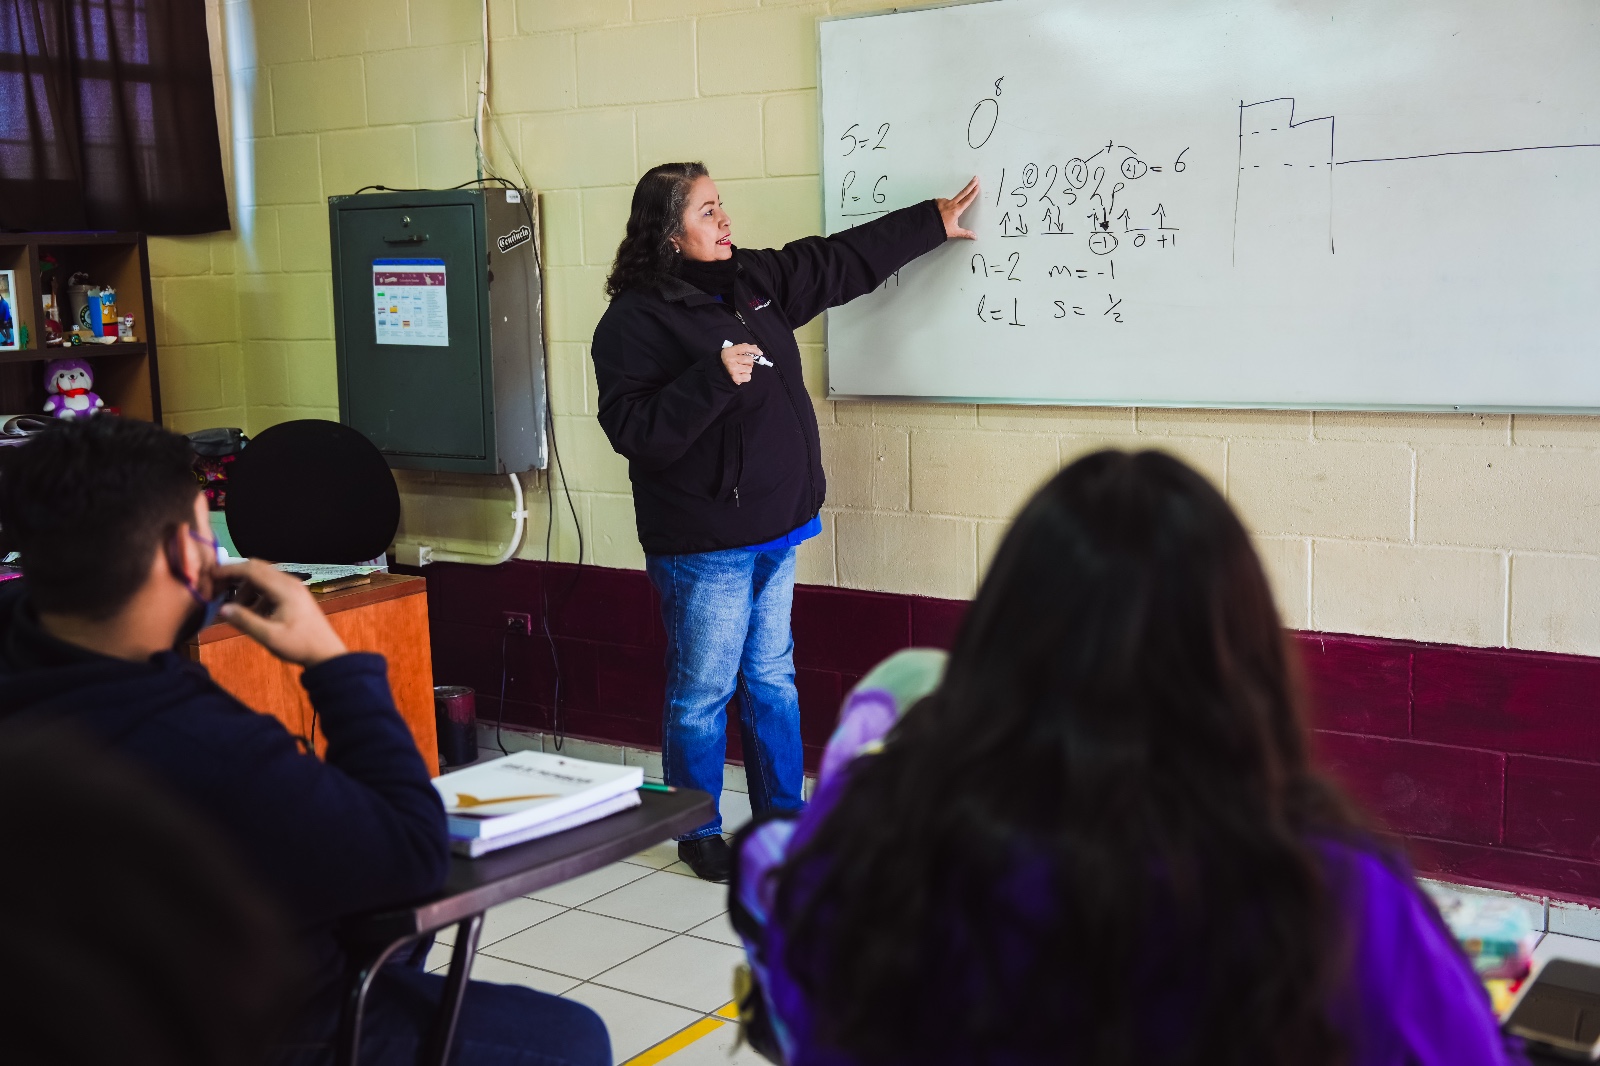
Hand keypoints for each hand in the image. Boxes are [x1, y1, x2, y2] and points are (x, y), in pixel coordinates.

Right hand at [216, 559, 348, 667]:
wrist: (326, 653)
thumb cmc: (299, 645)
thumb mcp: (269, 636)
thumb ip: (245, 621)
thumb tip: (222, 608)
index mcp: (284, 589)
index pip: (251, 570)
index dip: (229, 570)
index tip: (211, 576)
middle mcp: (289, 582)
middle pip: (257, 568)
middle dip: (235, 577)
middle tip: (218, 590)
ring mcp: (294, 587)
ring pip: (263, 577)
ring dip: (247, 588)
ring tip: (238, 609)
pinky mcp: (295, 594)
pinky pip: (271, 586)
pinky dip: (258, 594)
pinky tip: (254, 613)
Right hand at [720, 343, 760, 385]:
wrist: (716, 373)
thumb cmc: (726, 362)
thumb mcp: (731, 352)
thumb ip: (742, 349)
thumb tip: (755, 347)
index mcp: (729, 351)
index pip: (745, 348)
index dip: (754, 350)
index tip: (759, 353)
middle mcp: (731, 359)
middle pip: (750, 360)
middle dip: (749, 363)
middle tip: (743, 364)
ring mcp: (733, 369)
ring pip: (750, 369)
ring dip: (747, 370)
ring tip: (740, 370)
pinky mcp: (735, 378)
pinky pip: (748, 377)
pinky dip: (745, 377)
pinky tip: (740, 375)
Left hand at [937, 177, 979, 239]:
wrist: (926, 225)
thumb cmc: (940, 228)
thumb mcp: (954, 232)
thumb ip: (965, 233)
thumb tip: (974, 236)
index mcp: (956, 210)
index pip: (968, 199)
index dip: (973, 192)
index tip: (977, 186)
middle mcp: (951, 203)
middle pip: (963, 192)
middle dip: (970, 185)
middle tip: (975, 178)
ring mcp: (943, 201)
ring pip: (951, 201)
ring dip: (951, 205)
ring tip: (946, 215)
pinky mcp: (937, 201)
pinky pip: (942, 203)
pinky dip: (943, 207)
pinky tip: (941, 213)